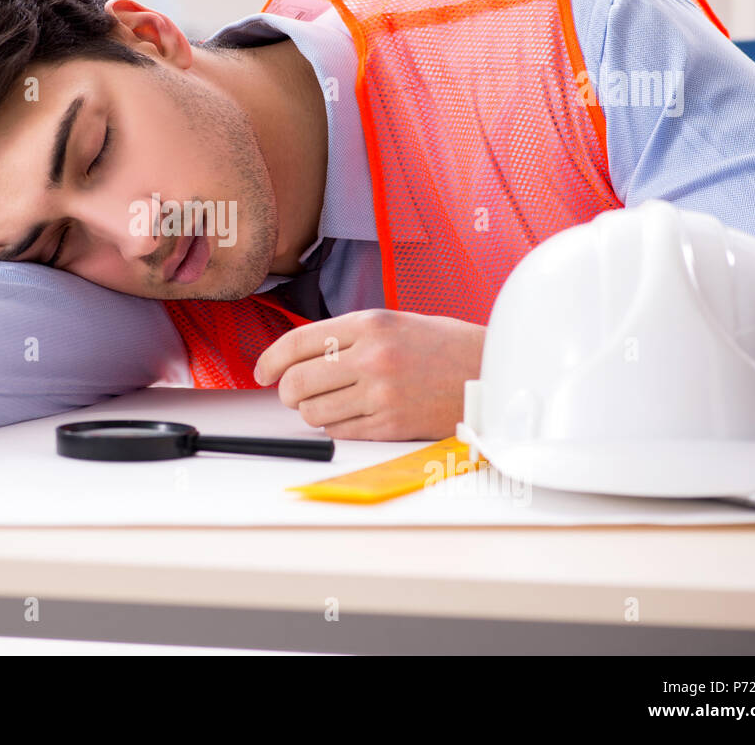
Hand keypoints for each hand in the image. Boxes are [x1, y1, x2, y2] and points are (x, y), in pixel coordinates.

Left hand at [252, 308, 484, 440]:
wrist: (493, 374)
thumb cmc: (445, 346)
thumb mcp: (395, 323)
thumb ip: (348, 335)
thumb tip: (300, 354)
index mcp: (370, 325)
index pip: (297, 342)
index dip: (270, 360)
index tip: (261, 371)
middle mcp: (372, 358)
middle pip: (296, 382)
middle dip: (288, 391)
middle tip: (294, 392)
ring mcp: (381, 394)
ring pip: (312, 412)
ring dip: (312, 411)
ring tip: (330, 402)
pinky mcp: (391, 425)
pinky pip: (339, 431)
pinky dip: (336, 426)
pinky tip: (353, 414)